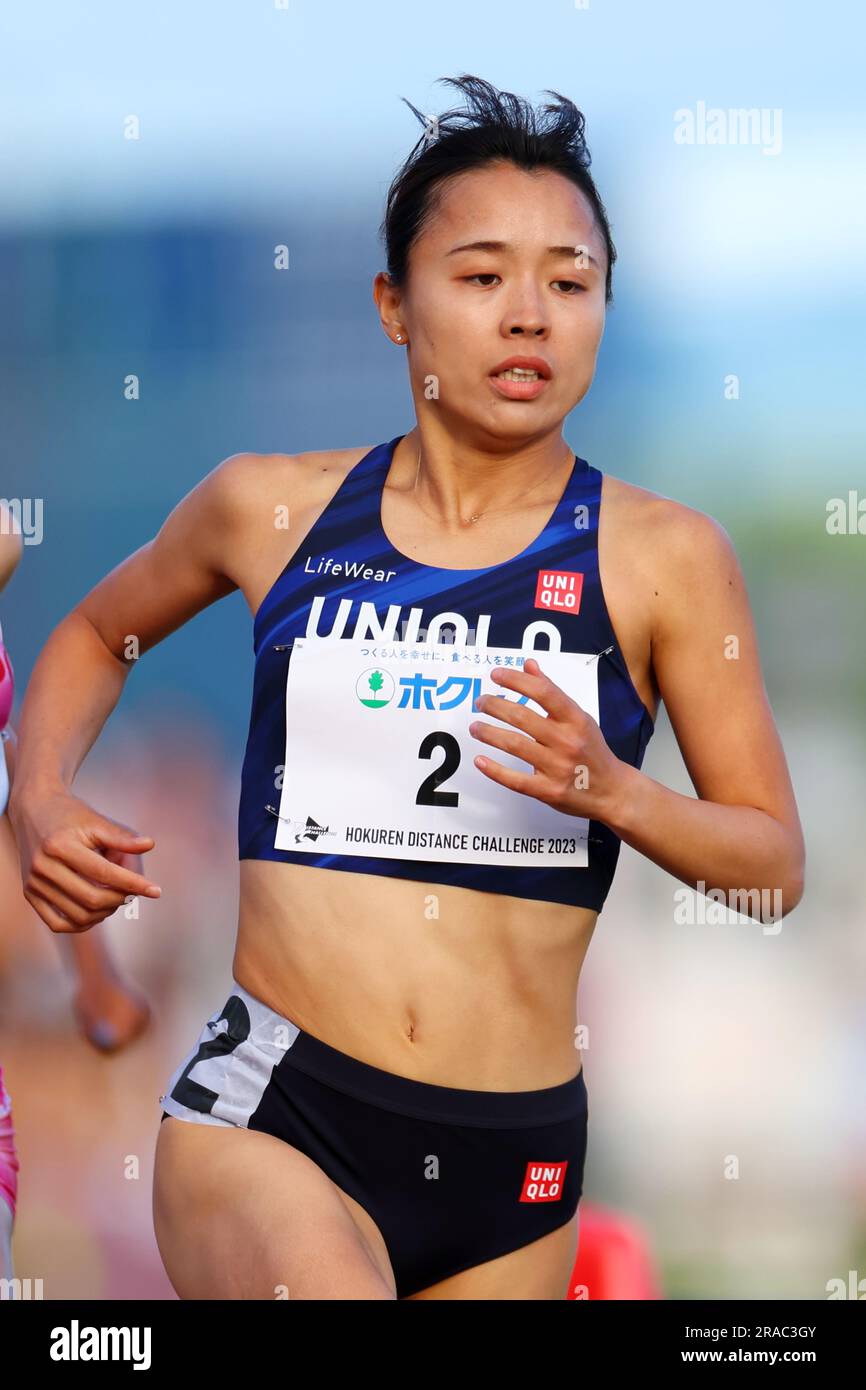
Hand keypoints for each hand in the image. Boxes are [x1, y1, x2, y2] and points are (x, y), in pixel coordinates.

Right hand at [8, 788, 160, 932]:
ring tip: (117, 898)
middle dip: (120, 899)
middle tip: (134, 894)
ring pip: (77, 916)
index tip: (156, 890)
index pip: (104, 872)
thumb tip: (150, 845)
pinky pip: (58, 924)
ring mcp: (33, 883)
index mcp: (59, 845)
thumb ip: (121, 837)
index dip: (133, 883)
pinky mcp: (29, 894)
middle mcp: (42, 867)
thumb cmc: (69, 814)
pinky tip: (99, 911)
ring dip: (105, 913)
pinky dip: (82, 923)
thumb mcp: (95, 820)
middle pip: (91, 898)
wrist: (33, 810)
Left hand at [468, 655, 626, 821]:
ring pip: (514, 745)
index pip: (543, 692)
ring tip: (475, 727)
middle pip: (522, 717)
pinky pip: (515, 780)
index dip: (516, 680)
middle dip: (494, 706)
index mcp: (575, 720)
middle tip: (480, 702)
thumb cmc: (592, 751)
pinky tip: (480, 760)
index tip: (496, 675)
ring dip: (489, 733)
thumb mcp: (579, 718)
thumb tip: (529, 665)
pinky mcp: (549, 790)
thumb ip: (552, 692)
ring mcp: (557, 767)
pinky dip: (494, 770)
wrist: (612, 791)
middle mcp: (567, 741)